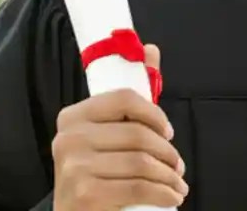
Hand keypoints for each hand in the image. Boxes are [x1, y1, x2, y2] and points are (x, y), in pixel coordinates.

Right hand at [53, 44, 187, 209]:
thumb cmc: (95, 173)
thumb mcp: (106, 134)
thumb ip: (128, 97)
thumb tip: (151, 50)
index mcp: (73, 117)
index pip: (123, 99)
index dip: (155, 114)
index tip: (169, 132)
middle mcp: (69, 139)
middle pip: (138, 134)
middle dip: (167, 153)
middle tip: (178, 165)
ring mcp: (75, 167)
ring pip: (142, 162)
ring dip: (170, 176)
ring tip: (177, 182)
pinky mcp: (86, 194)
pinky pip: (139, 187)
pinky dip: (163, 193)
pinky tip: (171, 196)